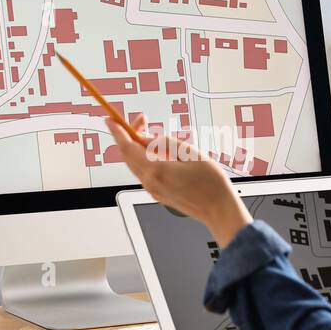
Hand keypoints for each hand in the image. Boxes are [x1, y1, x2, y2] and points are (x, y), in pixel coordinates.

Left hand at [106, 114, 251, 246]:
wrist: (218, 209)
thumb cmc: (210, 183)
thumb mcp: (189, 153)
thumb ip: (165, 143)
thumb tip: (146, 137)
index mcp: (156, 170)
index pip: (127, 147)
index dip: (117, 131)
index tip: (111, 120)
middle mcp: (150, 182)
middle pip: (128, 155)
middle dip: (131, 135)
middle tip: (142, 120)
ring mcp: (153, 190)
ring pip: (136, 164)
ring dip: (140, 147)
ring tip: (157, 136)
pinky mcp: (158, 194)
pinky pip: (145, 172)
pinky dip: (147, 159)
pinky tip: (163, 153)